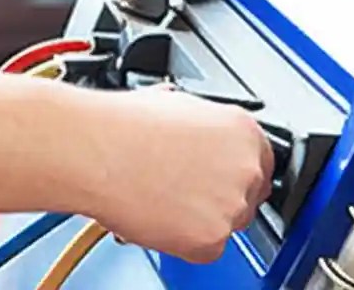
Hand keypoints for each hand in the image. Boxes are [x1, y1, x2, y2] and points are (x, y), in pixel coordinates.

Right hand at [92, 89, 272, 263]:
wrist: (94, 152)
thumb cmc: (120, 127)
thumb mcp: (173, 104)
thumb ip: (201, 125)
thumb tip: (194, 132)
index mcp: (241, 130)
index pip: (260, 161)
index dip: (234, 172)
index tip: (217, 177)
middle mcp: (245, 167)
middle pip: (247, 195)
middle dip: (218, 196)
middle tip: (183, 190)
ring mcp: (231, 205)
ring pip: (227, 223)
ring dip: (200, 218)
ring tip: (161, 197)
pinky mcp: (210, 238)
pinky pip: (207, 248)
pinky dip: (184, 240)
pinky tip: (158, 215)